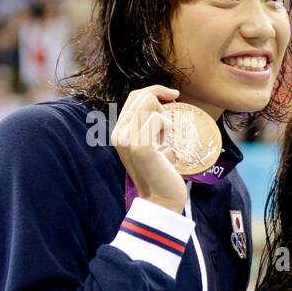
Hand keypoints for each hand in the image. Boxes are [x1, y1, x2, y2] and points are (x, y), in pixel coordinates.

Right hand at [111, 85, 188, 212]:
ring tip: (165, 137)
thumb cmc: (161, 171)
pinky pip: (157, 119)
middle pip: (141, 96)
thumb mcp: (151, 144)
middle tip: (169, 123)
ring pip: (148, 103)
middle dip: (161, 102)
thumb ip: (148, 126)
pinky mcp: (141, 146)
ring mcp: (127, 139)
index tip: (173, 95)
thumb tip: (158, 100)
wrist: (160, 199)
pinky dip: (167, 126)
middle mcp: (119, 133)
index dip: (155, 91)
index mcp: (119, 131)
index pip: (134, 97)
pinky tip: (166, 142)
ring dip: (164, 117)